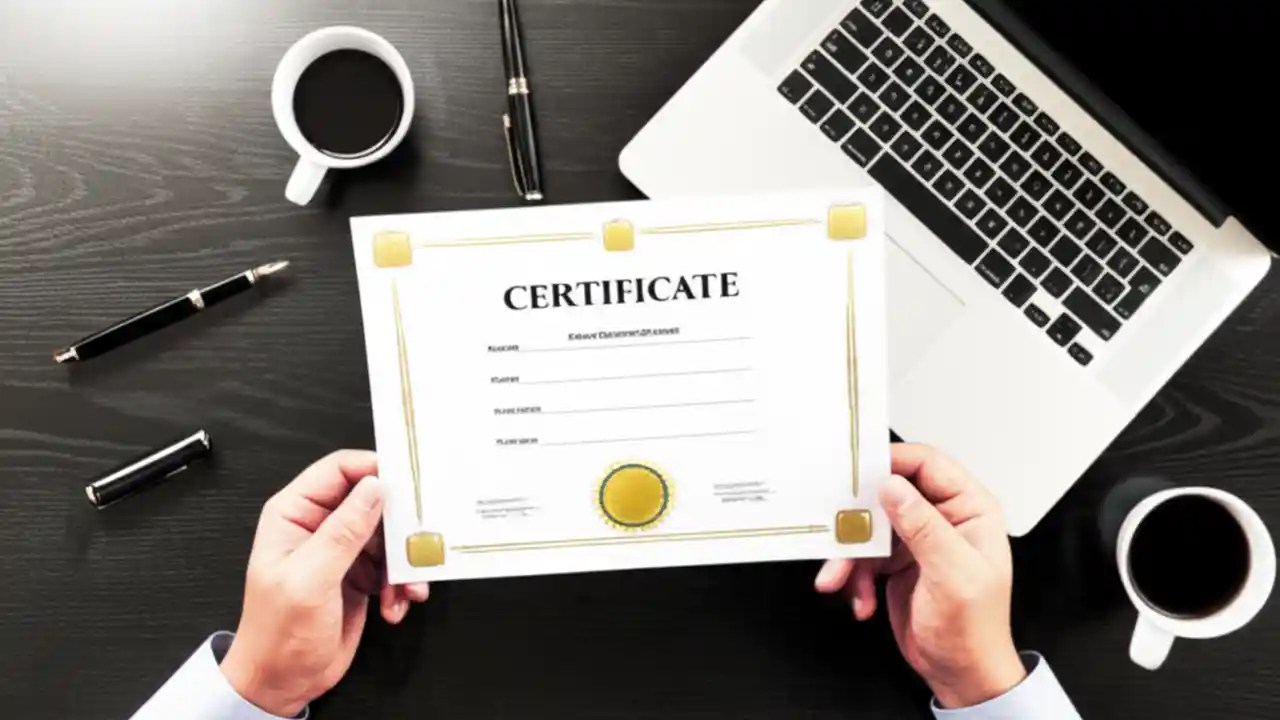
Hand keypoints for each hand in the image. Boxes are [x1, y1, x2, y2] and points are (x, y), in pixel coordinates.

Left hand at [220, 450, 429, 716]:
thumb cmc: (278, 635)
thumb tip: (374, 489)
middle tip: (416, 544)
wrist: (282, 682)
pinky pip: (392, 566)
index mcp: (294, 514)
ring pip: (388, 536)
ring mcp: (340, 551)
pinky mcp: (358, 574)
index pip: (339, 470)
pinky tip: (394, 605)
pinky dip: (400, 586)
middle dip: (398, 527)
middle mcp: (318, 526)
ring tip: (405, 588)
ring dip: (403, 564)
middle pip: (373, 502)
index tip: (408, 484)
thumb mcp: (310, 580)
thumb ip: (344, 531)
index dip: (374, 470)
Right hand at [815, 444, 1025, 708]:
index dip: (891, 463)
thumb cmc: (973, 630)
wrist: (961, 674)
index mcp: (969, 510)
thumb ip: (923, 527)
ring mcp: (917, 541)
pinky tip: (860, 600)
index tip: (857, 472)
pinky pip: (863, 556)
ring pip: (869, 528)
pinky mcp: (897, 562)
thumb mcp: (952, 575)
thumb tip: (893, 487)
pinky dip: (854, 577)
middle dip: (858, 518)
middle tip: (836, 531)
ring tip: (839, 579)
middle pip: (888, 495)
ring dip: (850, 556)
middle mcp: (943, 519)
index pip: (927, 465)